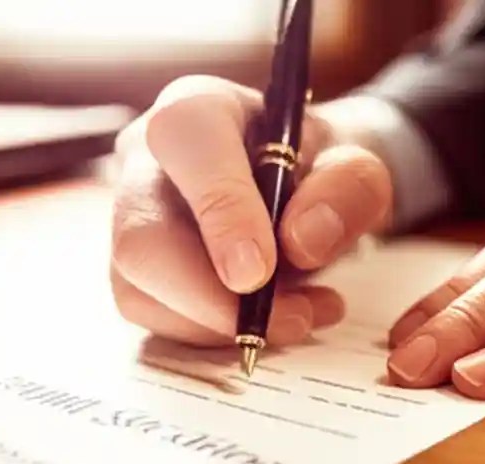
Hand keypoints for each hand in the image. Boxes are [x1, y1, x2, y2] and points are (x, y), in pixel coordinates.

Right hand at [110, 76, 392, 345]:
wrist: (300, 189)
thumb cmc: (315, 168)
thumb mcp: (356, 163)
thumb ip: (347, 188)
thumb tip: (302, 240)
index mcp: (197, 109)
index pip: (186, 142)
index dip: (219, 210)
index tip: (259, 272)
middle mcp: (144, 160)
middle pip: (142, 238)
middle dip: (211, 298)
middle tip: (289, 319)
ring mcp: (128, 220)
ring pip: (140, 290)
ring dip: (223, 324)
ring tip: (302, 314)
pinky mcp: (130, 273)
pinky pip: (155, 320)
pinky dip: (217, 335)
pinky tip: (271, 320)